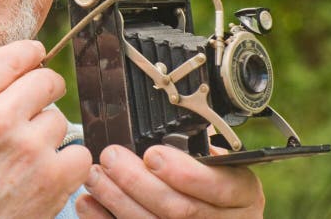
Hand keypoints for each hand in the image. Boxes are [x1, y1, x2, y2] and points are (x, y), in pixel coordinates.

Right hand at [0, 40, 91, 217]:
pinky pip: (79, 153)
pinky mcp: (52, 179)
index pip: (13, 56)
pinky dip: (68, 165)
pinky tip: (47, 175)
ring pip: (60, 119)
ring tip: (27, 158)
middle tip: (38, 108)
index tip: (36, 57)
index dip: (30, 54)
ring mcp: (27, 147)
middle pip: (46, 80)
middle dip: (46, 91)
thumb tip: (18, 71)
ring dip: (50, 136)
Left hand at [77, 144, 264, 217]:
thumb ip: (200, 149)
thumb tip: (165, 122)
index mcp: (242, 193)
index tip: (152, 154)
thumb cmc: (216, 183)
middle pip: (178, 209)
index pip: (217, 186)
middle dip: (138, 182)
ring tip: (94, 176)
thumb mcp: (221, 162)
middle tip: (110, 157)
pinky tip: (89, 204)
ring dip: (117, 200)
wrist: (218, 216)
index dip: (182, 172)